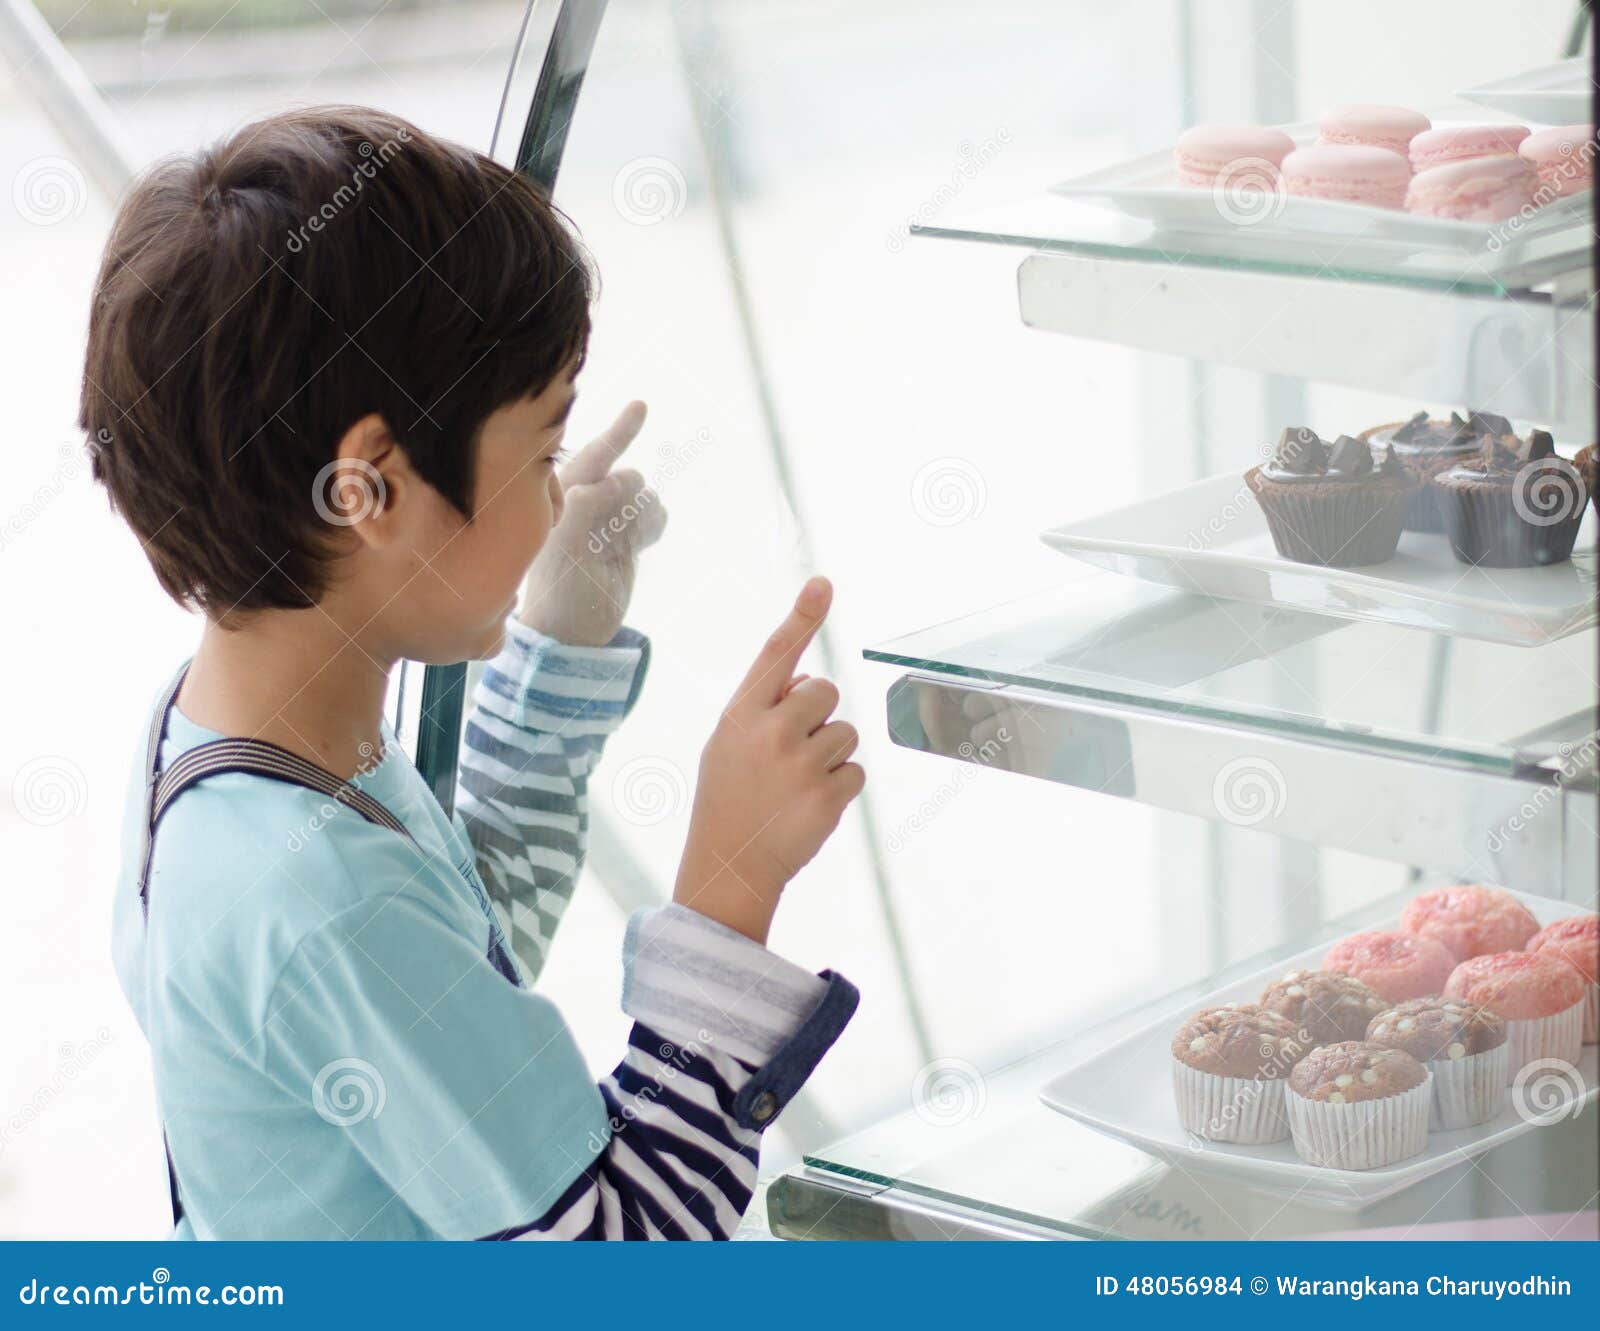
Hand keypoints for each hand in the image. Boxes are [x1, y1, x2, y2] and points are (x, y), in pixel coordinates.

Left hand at [517, 400, 665, 646]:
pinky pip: (655, 515)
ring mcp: (608, 517)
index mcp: (562, 495)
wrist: (575, 632)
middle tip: (610, 535)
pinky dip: (652, 529)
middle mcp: (584, 499)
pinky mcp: (625, 535)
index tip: (641, 406)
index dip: (618, 431)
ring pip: (645, 496)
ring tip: (622, 547)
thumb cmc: (560, 590)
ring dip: (642, 519)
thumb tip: (594, 485)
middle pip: (627, 478)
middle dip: (628, 500)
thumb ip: (582, 511)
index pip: (594, 456)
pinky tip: (637, 549)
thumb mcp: (567, 551)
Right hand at [674, 578, 864, 944]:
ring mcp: (800, 765)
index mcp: (741, 713)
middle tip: (788, 752)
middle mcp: (770, 732)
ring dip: (829, 754)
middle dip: (818, 716)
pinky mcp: (828, 796)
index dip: (802, 616)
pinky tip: (808, 806)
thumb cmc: (730, 795)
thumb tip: (814, 684)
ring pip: (846, 732)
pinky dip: (839, 786)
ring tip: (794, 785)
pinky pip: (856, 770)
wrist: (730, 865)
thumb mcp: (729, 742)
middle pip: (826, 692)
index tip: (824, 585)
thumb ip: (766, 707)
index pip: (777, 653)